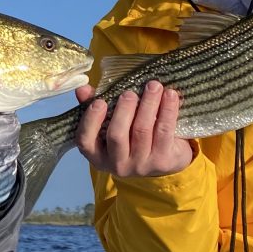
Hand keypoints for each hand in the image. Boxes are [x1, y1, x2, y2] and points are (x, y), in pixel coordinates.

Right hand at [74, 81, 193, 178]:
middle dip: (123, 110)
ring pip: (142, 130)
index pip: (86, 141)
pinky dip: (167, 110)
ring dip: (148, 104)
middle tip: (130, 93)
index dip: (91, 121)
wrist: (164, 158)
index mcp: (98, 155)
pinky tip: (170, 95)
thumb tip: (82, 88)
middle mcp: (117, 165)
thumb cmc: (130, 134)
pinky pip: (164, 132)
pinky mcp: (163, 161)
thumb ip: (93, 105)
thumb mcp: (110, 123)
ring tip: (153, 86)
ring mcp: (141, 165)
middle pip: (116, 135)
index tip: (100, 101)